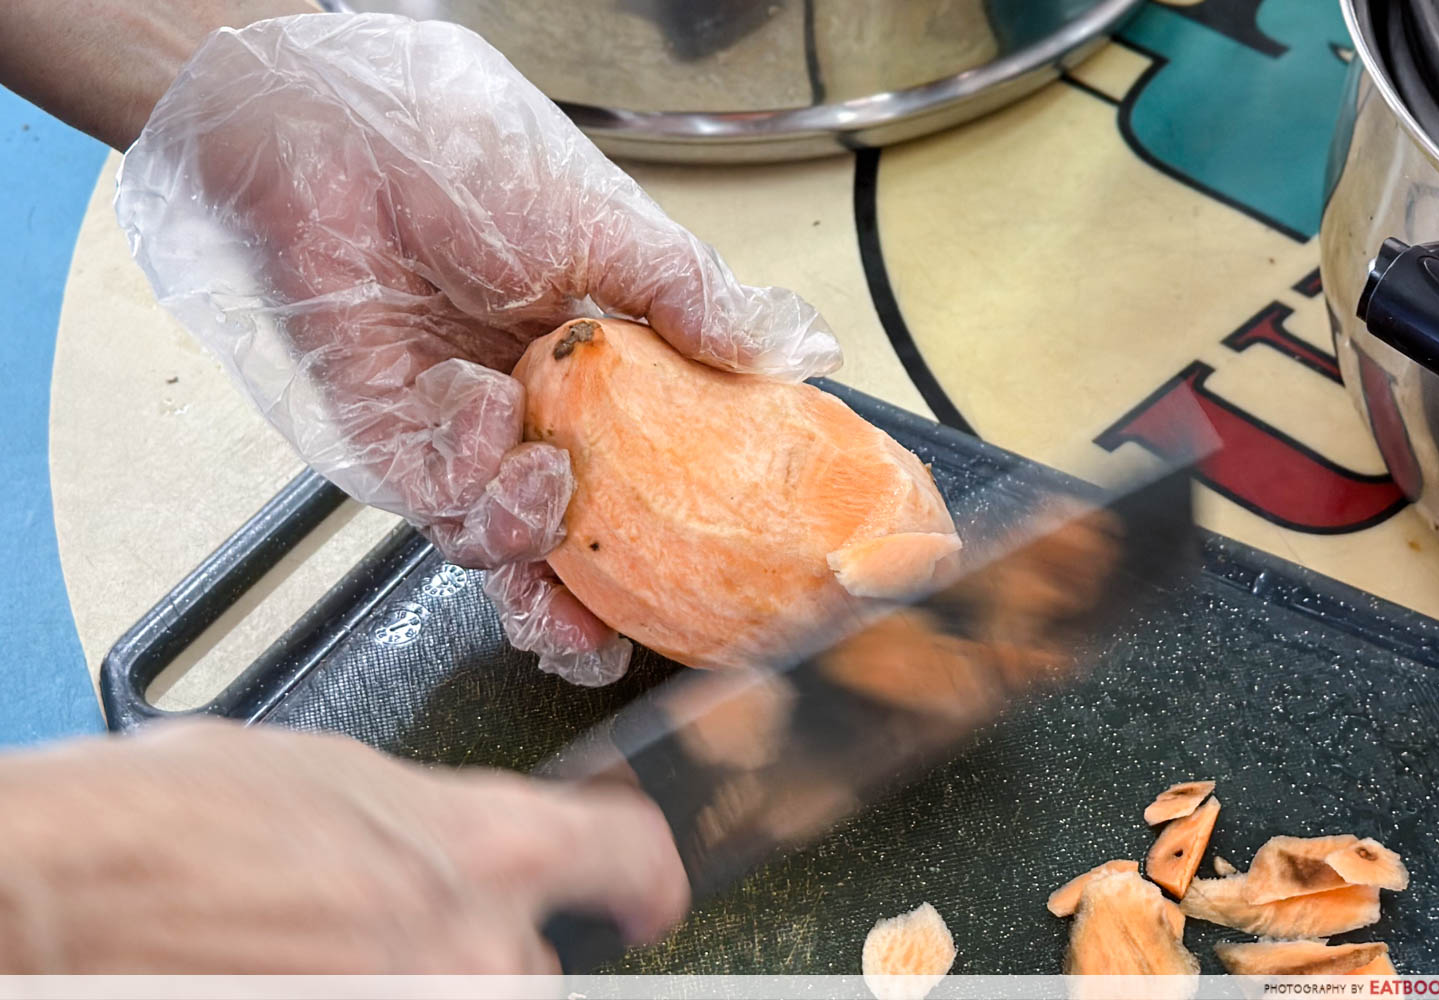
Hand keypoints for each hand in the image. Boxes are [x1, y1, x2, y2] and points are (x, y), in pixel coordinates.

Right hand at [0, 722, 686, 972]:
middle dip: (485, 947)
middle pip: (541, 964)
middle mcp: (484, 951)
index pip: (638, 859)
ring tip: (326, 950)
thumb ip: (433, 822)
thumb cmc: (171, 825)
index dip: (645, 877)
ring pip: (482, 999)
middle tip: (388, 924)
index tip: (645, 898)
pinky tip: (305, 968)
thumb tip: (455, 847)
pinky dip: (375, 994)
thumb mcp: (337, 777)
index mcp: (491, 846)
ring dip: (425, 982)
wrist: (63, 897)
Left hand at [115, 12, 841, 685]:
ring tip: (547, 477)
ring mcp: (458, 443)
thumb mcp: (612, 232)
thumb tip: (804, 350)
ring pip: (496, 546)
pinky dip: (468, 463)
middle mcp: (527, 426)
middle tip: (606, 640)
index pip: (638, 489)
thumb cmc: (471, 164)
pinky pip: (439, 498)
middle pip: (562, 554)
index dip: (667, 549)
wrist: (351, 138)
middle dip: (581, 615)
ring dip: (528, 534)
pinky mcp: (391, 446)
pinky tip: (478, 394)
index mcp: (590, 384)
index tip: (706, 588)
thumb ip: (700, 303)